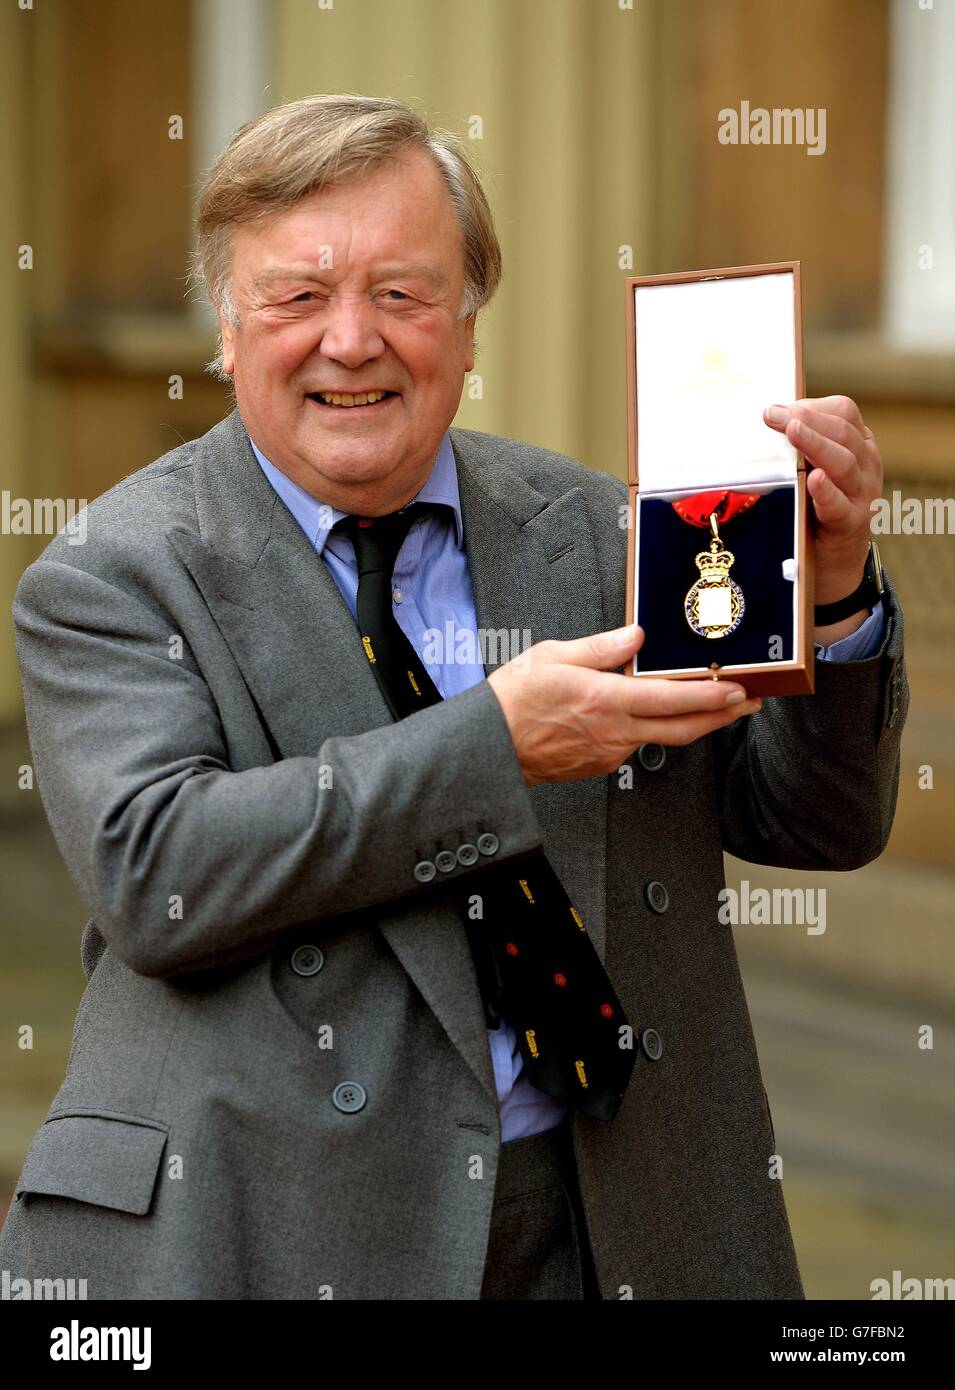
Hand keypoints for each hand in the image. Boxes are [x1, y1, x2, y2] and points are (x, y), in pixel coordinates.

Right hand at [487, 624, 761, 786]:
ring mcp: (609, 752)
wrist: (489, 747)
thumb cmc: (513, 701)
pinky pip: (635, 745)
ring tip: (714, 708)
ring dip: (691, 723)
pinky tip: (658, 718)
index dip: (712, 697)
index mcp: (606, 700)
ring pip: (662, 738)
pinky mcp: (600, 763)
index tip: (738, 689)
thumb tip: (636, 637)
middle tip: (750, 704)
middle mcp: (615, 731)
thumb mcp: (553, 656)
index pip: (673, 700)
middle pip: (683, 729)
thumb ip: (600, 648)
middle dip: (722, 716)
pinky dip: (654, 730)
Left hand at [763, 395, 880, 607]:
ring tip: (792, 432)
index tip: (777, 407)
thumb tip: (767, 418)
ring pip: (844, 463)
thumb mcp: (814, 469)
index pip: (843, 413)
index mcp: (859, 445)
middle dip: (806, 420)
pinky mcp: (850, 524)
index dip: (812, 407)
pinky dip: (826, 491)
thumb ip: (800, 447)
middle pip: (842, 433)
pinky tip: (813, 480)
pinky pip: (840, 505)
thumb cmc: (818, 508)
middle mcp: (866, 466)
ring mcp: (862, 495)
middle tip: (772, 414)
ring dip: (816, 444)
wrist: (834, 562)